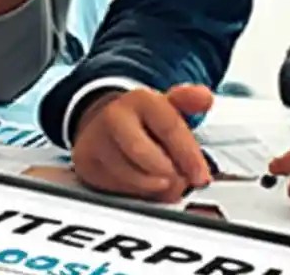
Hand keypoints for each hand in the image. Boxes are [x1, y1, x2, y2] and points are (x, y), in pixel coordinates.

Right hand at [71, 85, 213, 202]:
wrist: (102, 123)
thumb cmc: (144, 122)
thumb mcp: (169, 108)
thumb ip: (190, 103)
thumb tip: (204, 97)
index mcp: (142, 99)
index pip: (169, 127)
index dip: (188, 155)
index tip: (201, 177)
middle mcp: (114, 116)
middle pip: (142, 152)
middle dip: (166, 173)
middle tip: (178, 181)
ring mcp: (95, 139)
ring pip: (130, 176)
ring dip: (153, 187)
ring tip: (161, 180)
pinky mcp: (85, 162)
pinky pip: (116, 189)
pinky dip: (136, 192)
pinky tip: (141, 182)